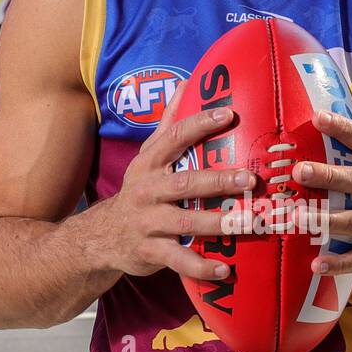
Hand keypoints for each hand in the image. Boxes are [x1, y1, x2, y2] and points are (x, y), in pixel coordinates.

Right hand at [92, 78, 256, 279]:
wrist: (102, 237)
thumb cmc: (139, 191)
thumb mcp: (148, 157)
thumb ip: (168, 123)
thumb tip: (186, 82)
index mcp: (149, 163)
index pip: (173, 138)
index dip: (199, 125)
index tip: (228, 114)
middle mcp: (147, 190)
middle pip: (184, 182)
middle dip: (218, 181)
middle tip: (250, 179)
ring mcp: (148, 221)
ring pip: (186, 221)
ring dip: (219, 223)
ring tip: (250, 223)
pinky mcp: (150, 251)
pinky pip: (178, 259)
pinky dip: (201, 266)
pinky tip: (226, 269)